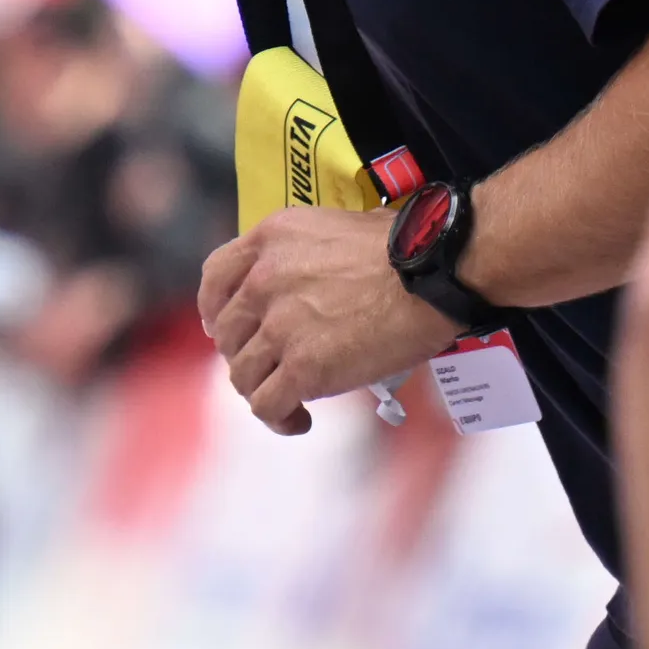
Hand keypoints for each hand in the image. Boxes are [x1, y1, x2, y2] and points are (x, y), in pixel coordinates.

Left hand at [197, 206, 459, 434]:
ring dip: (261, 391)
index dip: (215, 309)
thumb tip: (300, 285)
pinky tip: (298, 420)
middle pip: (228, 333)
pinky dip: (278, 418)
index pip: (215, 277)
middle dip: (244, 355)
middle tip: (270, 369)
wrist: (433, 273)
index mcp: (269, 240)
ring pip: (243, 374)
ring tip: (287, 402)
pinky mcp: (303, 367)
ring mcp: (280, 325)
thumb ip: (300, 255)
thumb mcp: (332, 228)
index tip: (223, 328)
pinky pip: (267, 404)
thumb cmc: (403, 250)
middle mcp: (263, 280)